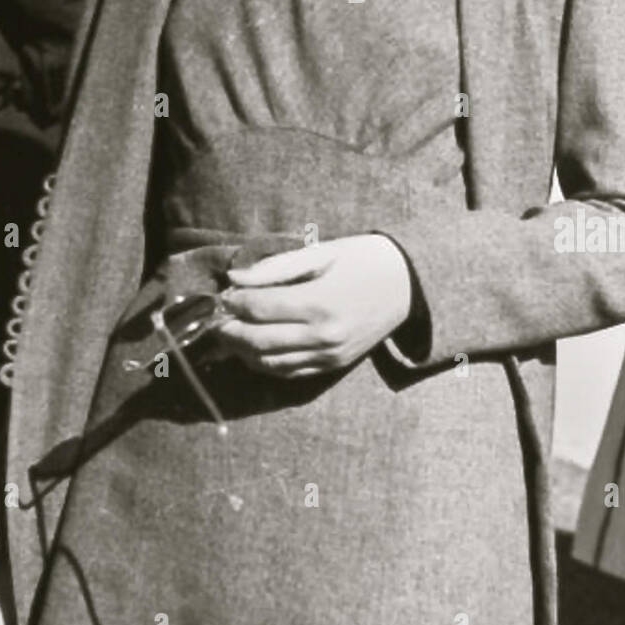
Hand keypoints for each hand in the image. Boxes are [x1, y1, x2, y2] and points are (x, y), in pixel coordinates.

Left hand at [216, 235, 412, 378]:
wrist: (408, 285)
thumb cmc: (363, 259)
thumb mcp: (322, 252)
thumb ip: (275, 268)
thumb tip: (234, 279)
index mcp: (320, 302)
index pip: (259, 309)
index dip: (233, 303)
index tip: (221, 294)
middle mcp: (323, 335)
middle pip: (258, 342)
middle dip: (229, 331)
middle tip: (216, 318)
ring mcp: (328, 356)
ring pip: (269, 363)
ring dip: (242, 351)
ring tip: (230, 333)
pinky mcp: (333, 367)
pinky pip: (289, 372)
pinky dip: (265, 363)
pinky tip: (254, 349)